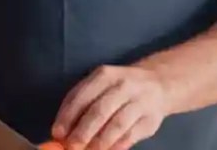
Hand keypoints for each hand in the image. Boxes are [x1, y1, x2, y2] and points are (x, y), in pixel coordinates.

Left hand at [53, 65, 168, 149]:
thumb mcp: (100, 85)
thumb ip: (80, 104)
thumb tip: (60, 133)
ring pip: (116, 125)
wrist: (159, 83)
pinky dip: (116, 146)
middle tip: (72, 146)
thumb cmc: (119, 88)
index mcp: (105, 75)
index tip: (58, 133)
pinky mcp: (150, 119)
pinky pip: (130, 136)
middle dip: (82, 132)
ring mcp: (140, 102)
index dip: (68, 116)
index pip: (82, 96)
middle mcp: (124, 85)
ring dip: (98, 143)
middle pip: (99, 111)